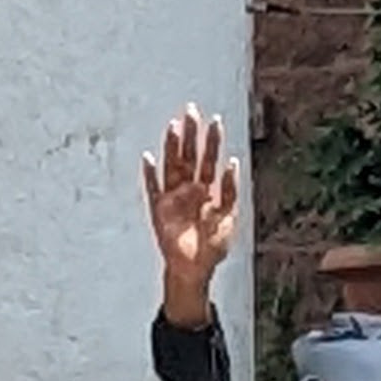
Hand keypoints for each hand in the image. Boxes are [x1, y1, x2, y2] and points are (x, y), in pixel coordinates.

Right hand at [143, 108, 237, 325]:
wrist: (195, 270)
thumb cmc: (212, 246)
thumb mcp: (228, 218)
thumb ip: (230, 192)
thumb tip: (232, 164)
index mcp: (207, 191)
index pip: (209, 160)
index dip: (211, 141)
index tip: (214, 120)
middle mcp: (189, 189)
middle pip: (189, 156)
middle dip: (190, 134)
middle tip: (191, 110)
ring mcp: (172, 198)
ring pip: (172, 166)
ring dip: (172, 147)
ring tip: (173, 126)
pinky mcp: (159, 211)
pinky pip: (153, 190)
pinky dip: (150, 175)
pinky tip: (148, 159)